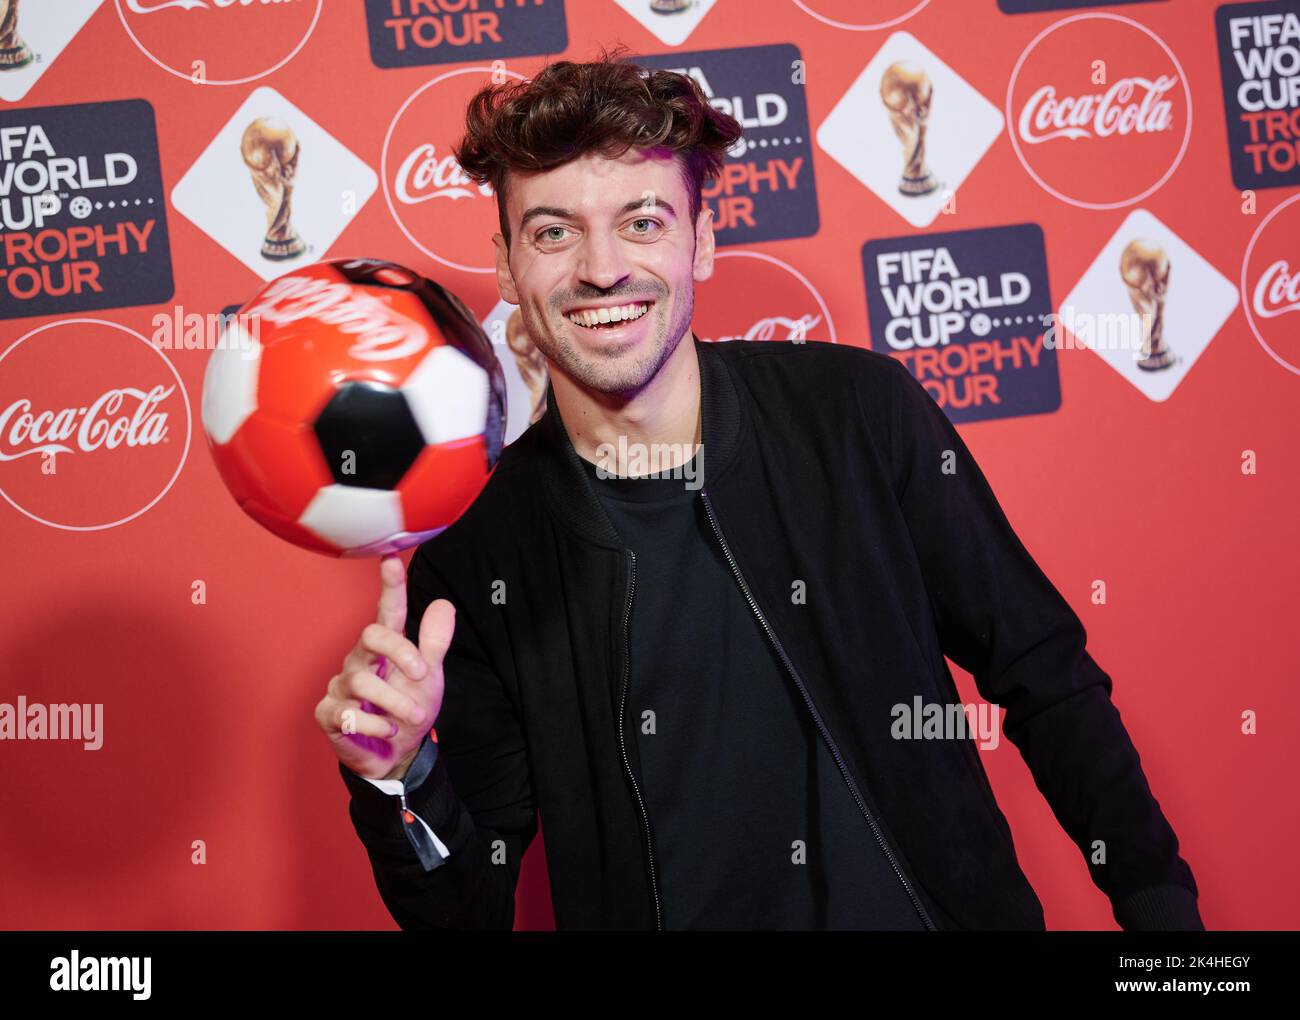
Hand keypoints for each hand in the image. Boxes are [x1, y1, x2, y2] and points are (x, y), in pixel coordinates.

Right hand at [315, 553, 454, 781]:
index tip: (391, 558)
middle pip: (371, 636)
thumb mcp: (429, 678)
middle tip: (423, 675)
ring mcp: (340, 686)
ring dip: (396, 702)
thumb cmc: (408, 710)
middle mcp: (359, 660)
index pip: (387, 612)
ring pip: (363, 681)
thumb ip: (434, 644)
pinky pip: (348, 714)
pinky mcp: (328, 713)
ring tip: (412, 717)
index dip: (390, 586)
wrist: (395, 756)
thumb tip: (444, 605)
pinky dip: (376, 726)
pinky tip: (387, 732)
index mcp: (384, 648)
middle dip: (401, 652)